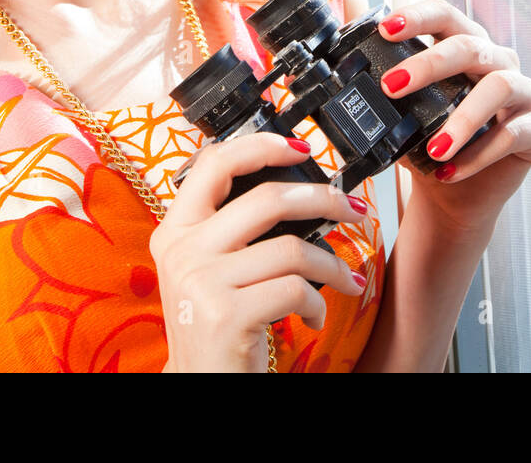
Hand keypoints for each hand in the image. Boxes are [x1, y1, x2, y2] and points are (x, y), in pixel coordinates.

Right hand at [149, 132, 368, 371]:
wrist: (202, 384)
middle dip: (325, 199)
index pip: (214, 163)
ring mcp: (201, 282)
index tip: (299, 148)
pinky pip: (296, 289)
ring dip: (333, 266)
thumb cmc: (216, 323)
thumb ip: (233, 229)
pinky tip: (313, 316)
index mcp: (175, 230)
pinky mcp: (227, 315)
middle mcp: (181, 250)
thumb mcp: (209, 268)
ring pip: (293, 248)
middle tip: (354, 209)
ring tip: (345, 279)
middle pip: (269, 198)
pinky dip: (318, 304)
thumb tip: (297, 190)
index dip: (260, 146)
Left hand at [377, 0, 530, 235]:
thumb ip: (383, 85)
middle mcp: (497, 61)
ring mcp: (523, 91)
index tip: (386, 28)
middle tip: (391, 87)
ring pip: (499, 86)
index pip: (445, 16)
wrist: (455, 194)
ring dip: (462, 118)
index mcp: (465, 45)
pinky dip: (478, 155)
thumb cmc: (429, 143)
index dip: (418, 16)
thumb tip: (337, 62)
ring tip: (433, 149)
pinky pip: (512, 134)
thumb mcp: (403, 112)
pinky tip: (450, 172)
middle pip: (469, 46)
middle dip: (429, 64)